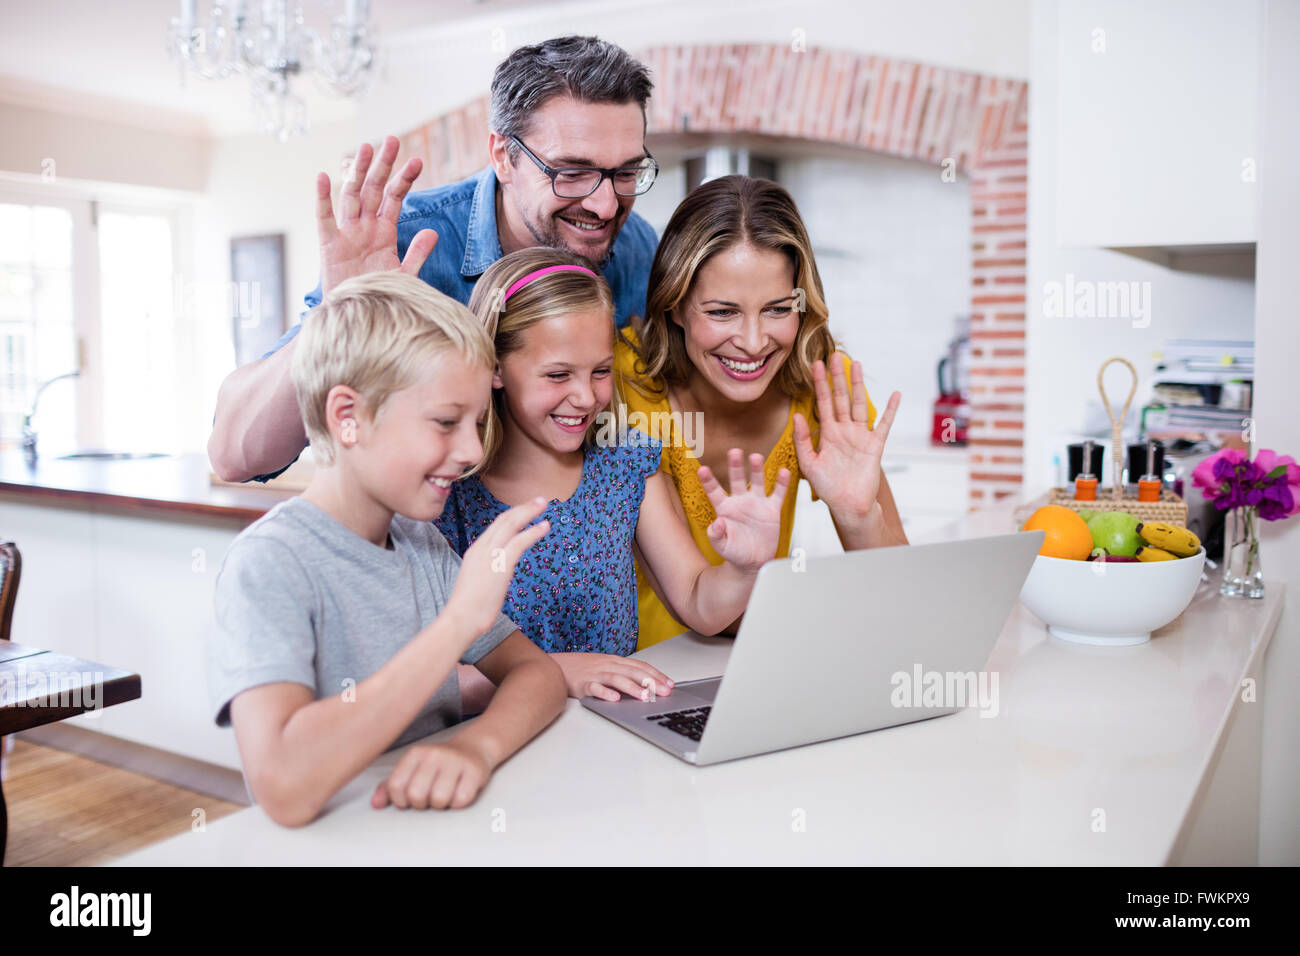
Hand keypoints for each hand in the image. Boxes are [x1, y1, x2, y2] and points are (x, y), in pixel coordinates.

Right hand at [315, 135, 437, 296]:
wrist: (357, 317)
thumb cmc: (379, 295)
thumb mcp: (402, 274)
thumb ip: (417, 253)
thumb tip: (433, 231)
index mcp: (384, 231)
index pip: (395, 198)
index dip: (404, 179)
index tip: (417, 160)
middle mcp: (364, 226)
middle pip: (373, 189)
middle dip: (382, 165)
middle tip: (392, 140)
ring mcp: (346, 233)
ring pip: (352, 195)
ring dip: (357, 172)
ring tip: (364, 148)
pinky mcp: (328, 245)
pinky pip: (324, 218)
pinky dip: (322, 198)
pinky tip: (323, 176)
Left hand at [371, 739, 490, 810]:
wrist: (472, 748)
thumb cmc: (438, 765)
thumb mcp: (412, 770)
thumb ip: (390, 787)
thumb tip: (375, 804)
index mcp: (415, 753)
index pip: (396, 785)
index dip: (400, 800)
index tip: (409, 798)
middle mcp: (434, 754)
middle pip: (416, 794)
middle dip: (421, 803)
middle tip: (429, 797)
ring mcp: (455, 761)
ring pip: (439, 799)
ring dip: (441, 804)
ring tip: (444, 795)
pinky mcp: (474, 771)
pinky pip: (461, 800)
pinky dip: (458, 803)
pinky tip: (458, 793)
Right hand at [445, 497, 550, 637]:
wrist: (461, 617)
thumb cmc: (469, 608)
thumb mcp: (478, 583)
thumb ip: (488, 573)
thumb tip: (498, 576)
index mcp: (475, 551)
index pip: (495, 526)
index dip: (512, 515)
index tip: (524, 510)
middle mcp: (482, 548)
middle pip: (504, 519)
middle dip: (523, 508)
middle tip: (539, 500)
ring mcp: (490, 554)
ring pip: (512, 524)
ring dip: (529, 512)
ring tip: (544, 504)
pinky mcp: (500, 564)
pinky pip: (520, 541)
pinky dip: (534, 531)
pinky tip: (545, 526)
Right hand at [551, 653, 673, 702]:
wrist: (556, 665)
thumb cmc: (583, 669)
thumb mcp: (605, 667)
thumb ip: (623, 674)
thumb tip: (646, 685)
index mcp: (615, 661)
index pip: (640, 666)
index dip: (656, 674)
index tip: (670, 684)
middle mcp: (607, 665)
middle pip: (632, 671)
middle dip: (651, 682)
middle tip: (664, 692)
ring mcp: (595, 674)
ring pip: (616, 679)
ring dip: (632, 688)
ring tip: (645, 696)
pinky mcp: (582, 684)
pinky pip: (595, 688)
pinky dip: (605, 693)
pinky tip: (614, 699)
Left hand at [699, 449, 788, 571]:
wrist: (754, 561)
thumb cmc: (735, 552)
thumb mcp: (722, 546)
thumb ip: (716, 535)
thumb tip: (716, 523)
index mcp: (724, 508)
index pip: (714, 491)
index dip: (709, 480)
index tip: (702, 469)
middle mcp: (740, 501)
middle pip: (737, 479)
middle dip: (735, 466)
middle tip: (734, 451)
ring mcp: (757, 503)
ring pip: (757, 481)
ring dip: (756, 469)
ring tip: (755, 457)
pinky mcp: (772, 509)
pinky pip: (778, 493)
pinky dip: (781, 483)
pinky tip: (784, 471)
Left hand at [793, 358, 898, 527]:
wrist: (847, 506)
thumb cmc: (827, 487)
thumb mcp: (808, 463)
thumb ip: (802, 439)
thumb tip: (797, 415)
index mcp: (828, 434)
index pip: (822, 403)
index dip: (819, 384)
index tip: (815, 365)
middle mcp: (844, 430)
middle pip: (840, 398)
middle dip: (837, 377)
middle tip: (834, 355)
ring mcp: (860, 436)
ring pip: (858, 405)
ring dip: (857, 385)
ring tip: (856, 365)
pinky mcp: (874, 445)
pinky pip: (884, 424)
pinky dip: (890, 410)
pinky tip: (895, 394)